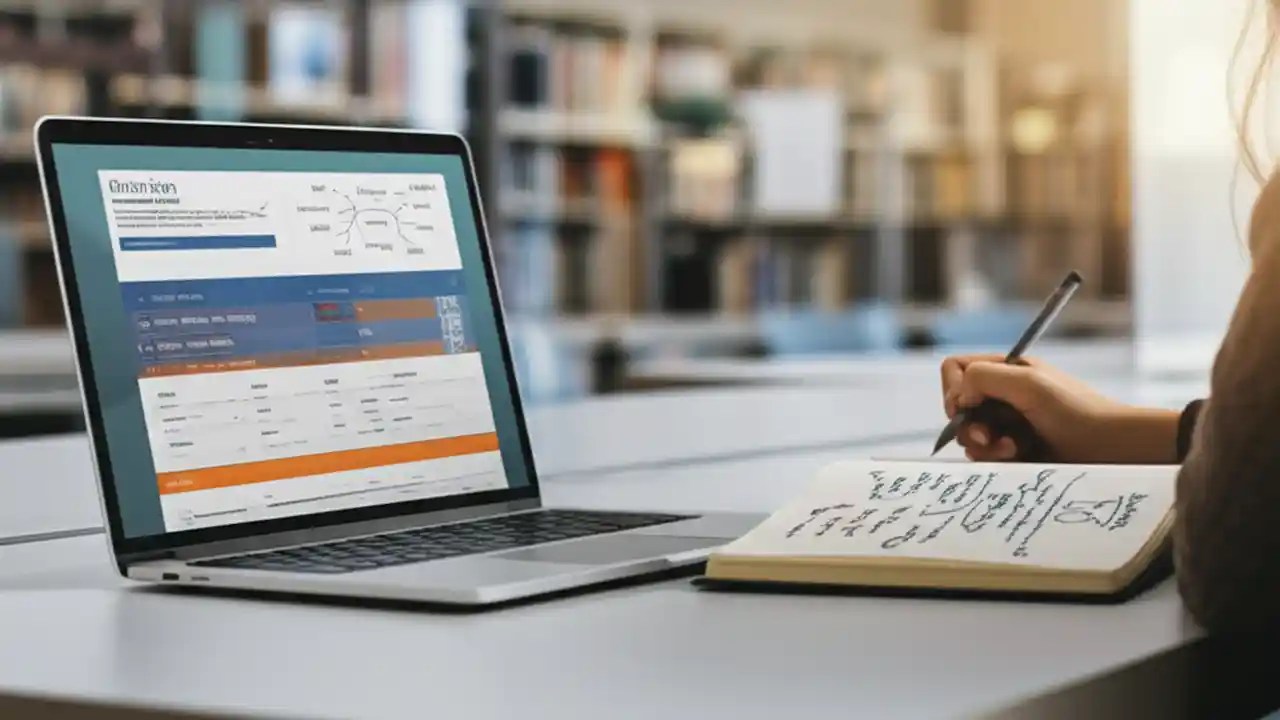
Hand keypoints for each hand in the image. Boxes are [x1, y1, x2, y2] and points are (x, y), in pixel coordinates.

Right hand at [939, 354, 1179, 463]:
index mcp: (1006, 370)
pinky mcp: (1016, 452)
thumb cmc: (1077, 411)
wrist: (1114, 448)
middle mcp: (1002, 395)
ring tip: (1012, 450)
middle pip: (958, 407)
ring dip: (985, 446)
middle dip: (970, 426)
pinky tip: (1020, 458)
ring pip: (970, 436)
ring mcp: (1008, 425)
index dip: (953, 389)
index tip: (967, 408)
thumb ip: (984, 377)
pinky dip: (996, 459)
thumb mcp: (1029, 383)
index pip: (955, 369)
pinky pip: (987, 457)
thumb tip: (958, 397)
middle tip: (991, 438)